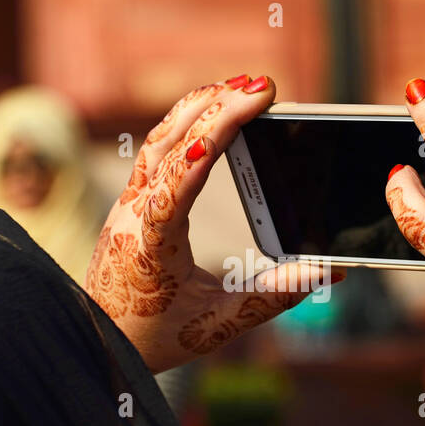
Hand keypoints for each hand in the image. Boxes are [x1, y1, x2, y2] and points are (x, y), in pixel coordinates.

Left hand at [85, 74, 340, 373]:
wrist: (96, 340)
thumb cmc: (154, 337)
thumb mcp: (218, 324)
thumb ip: (273, 296)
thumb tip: (328, 271)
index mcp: (149, 246)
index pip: (175, 187)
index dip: (206, 148)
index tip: (236, 115)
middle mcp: (131, 216)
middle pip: (168, 147)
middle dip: (215, 111)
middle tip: (262, 86)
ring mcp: (126, 203)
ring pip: (158, 140)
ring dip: (198, 108)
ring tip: (240, 86)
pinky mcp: (130, 200)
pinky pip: (155, 150)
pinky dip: (185, 123)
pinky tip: (211, 110)